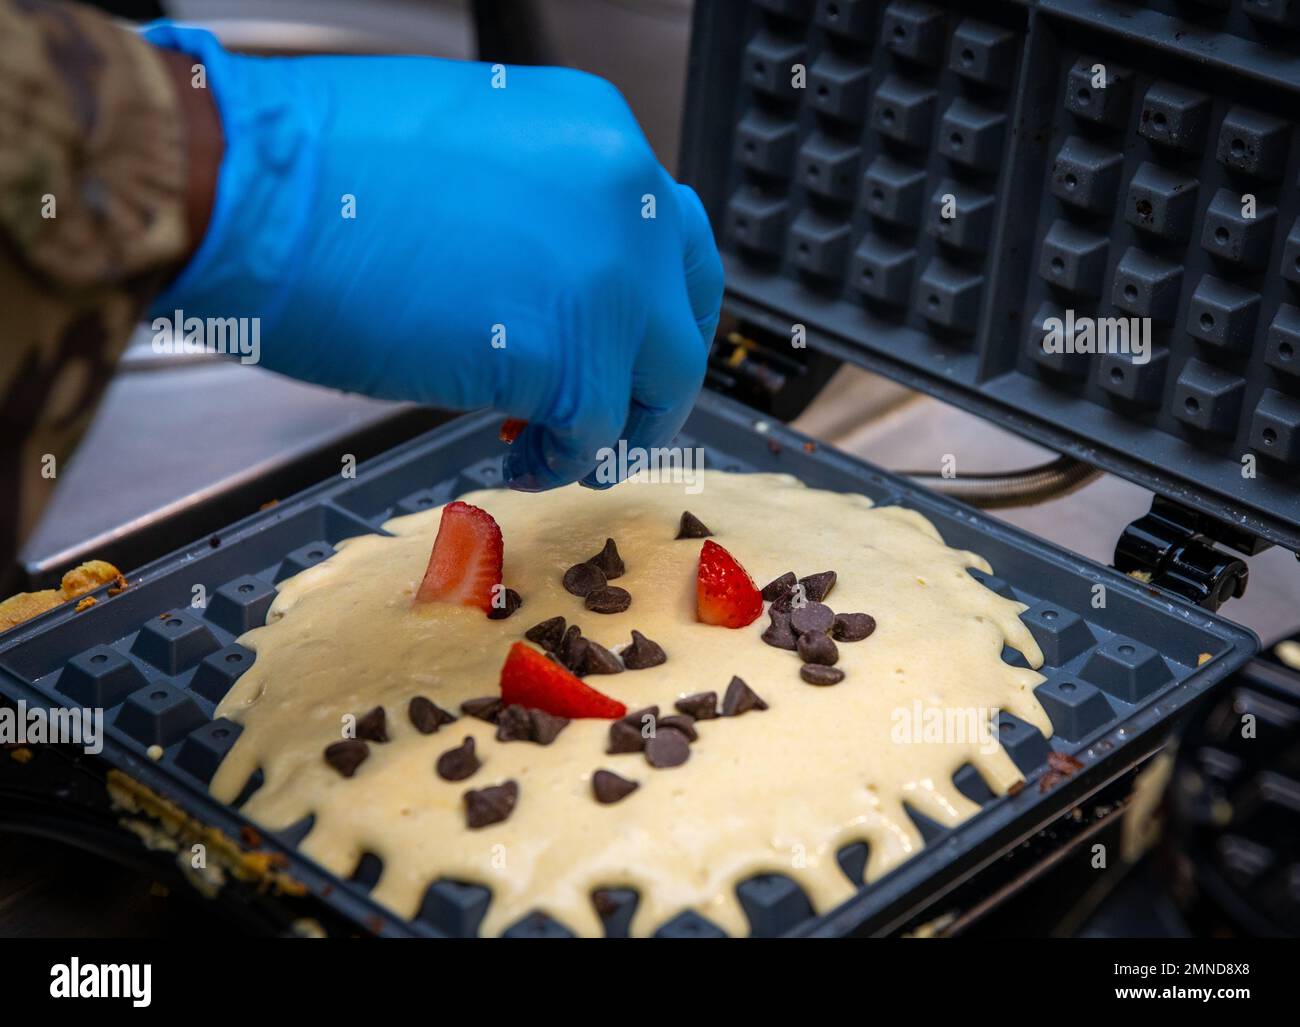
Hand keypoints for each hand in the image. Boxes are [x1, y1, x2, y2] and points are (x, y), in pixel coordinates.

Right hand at [143, 24, 723, 489]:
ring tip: (553, 446)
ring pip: (658, 383)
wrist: (246, 189)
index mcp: (597, 133)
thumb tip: (554, 279)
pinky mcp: (570, 356)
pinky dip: (562, 459)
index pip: (667, 235)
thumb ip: (541, 210)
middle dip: (651, 374)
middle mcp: (625, 195)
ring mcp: (610, 277)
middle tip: (614, 410)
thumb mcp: (471, 155)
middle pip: (684, 312)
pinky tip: (521, 458)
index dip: (647, 304)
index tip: (622, 344)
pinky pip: (596, 434)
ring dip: (610, 428)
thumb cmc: (314, 170)